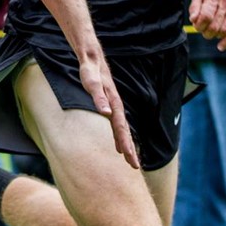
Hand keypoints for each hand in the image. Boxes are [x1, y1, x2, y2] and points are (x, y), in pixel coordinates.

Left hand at [77, 53, 139, 169]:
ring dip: (126, 145)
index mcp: (113, 104)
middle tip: (135, 166)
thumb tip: (106, 113)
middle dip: (131, 149)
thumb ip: (98, 97)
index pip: (121, 128)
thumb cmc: (90, 71)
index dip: (125, 143)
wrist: (92, 59)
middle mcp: (115, 107)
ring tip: (130, 160)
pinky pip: (117, 126)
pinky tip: (118, 146)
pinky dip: (120, 138)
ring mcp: (113, 107)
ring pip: (122, 130)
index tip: (130, 158)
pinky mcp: (109, 106)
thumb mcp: (91, 82)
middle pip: (125, 132)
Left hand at [189, 0, 225, 50]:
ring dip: (215, 36)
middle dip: (206, 32)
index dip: (199, 25)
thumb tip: (193, 20)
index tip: (197, 26)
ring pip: (225, 29)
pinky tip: (220, 46)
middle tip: (202, 31)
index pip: (206, 16)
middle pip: (215, 25)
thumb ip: (195, 6)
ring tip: (210, 34)